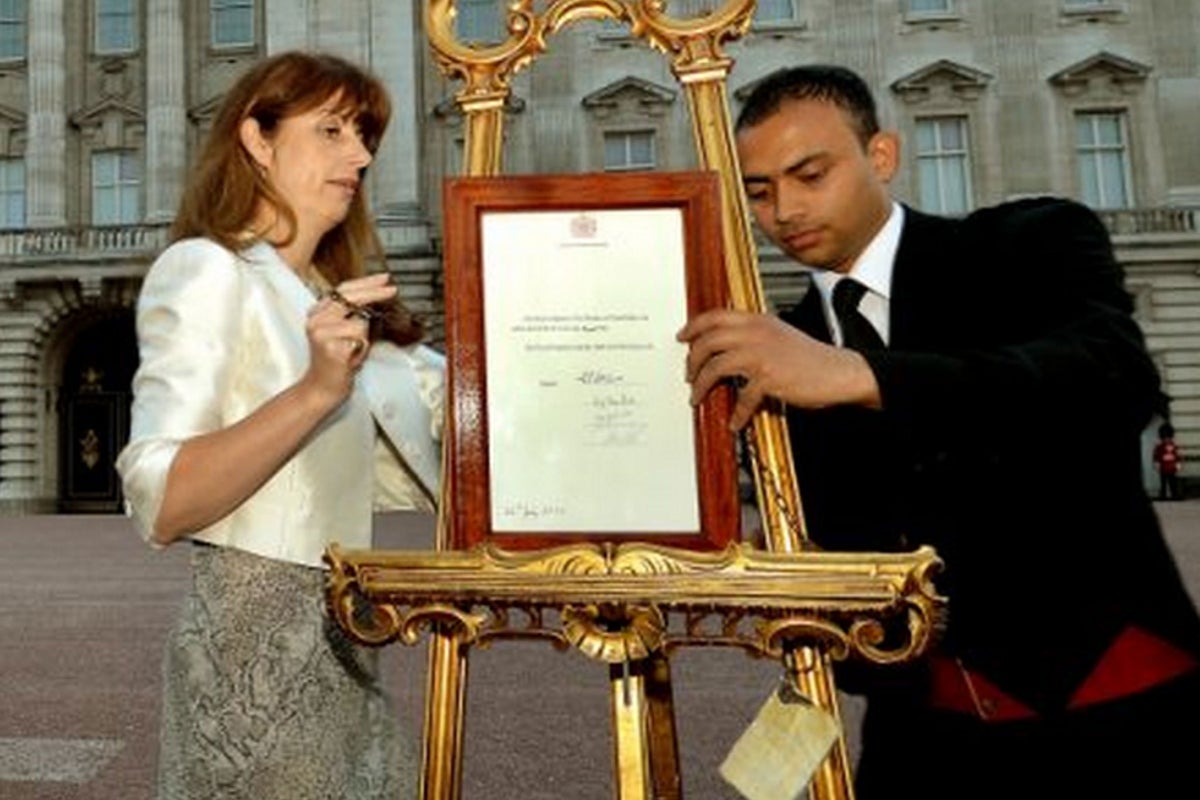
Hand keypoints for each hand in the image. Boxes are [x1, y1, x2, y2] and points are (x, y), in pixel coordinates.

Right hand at [302, 273, 397, 404]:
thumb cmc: (337, 361)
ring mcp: (321, 333)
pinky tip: (351, 359)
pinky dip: (362, 349)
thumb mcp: (344, 332)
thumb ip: (353, 313)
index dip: (366, 282)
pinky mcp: (330, 347)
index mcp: (317, 312)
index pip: (343, 289)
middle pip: (351, 298)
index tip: (384, 278)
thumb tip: (378, 294)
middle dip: (375, 292)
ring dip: (365, 338)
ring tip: (353, 351)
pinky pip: (360, 339)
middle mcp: (315, 319)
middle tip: (393, 289)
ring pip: (360, 322)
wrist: (322, 388)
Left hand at [677, 309, 881, 429]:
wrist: (838, 371)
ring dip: (702, 385)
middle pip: (708, 341)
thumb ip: (751, 336)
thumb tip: (724, 348)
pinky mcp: (769, 378)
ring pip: (716, 366)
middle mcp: (756, 333)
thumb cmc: (809, 357)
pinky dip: (736, 413)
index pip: (715, 316)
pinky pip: (741, 397)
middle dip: (692, 360)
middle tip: (689, 375)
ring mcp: (761, 354)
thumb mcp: (777, 334)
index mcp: (757, 320)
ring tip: (698, 397)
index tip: (682, 337)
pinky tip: (735, 422)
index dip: (693, 326)